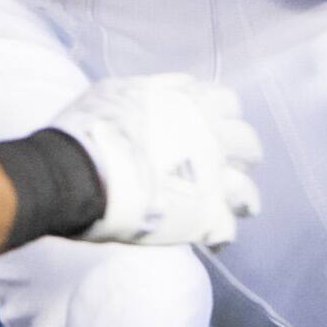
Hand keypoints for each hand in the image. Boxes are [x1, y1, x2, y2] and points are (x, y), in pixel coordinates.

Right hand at [54, 74, 261, 249]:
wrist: (80, 171)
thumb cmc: (94, 126)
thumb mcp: (122, 89)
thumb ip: (158, 88)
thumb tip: (180, 88)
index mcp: (194, 106)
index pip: (228, 104)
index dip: (218, 115)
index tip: (205, 126)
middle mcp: (213, 141)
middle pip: (246, 145)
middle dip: (237, 154)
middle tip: (217, 165)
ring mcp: (213, 181)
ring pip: (247, 191)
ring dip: (238, 196)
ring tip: (228, 206)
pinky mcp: (204, 217)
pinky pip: (226, 231)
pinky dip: (218, 235)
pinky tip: (210, 239)